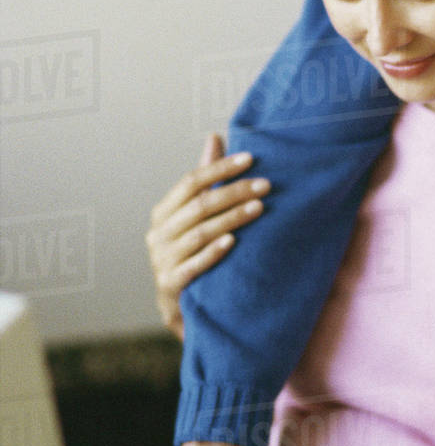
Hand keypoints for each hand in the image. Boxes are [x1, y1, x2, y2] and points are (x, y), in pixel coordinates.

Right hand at [146, 133, 269, 338]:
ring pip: (199, 233)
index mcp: (164, 212)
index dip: (220, 168)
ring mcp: (162, 260)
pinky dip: (212, 253)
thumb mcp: (196, 218)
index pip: (191, 182)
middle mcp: (159, 234)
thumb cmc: (193, 254)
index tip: (251, 158)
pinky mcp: (170, 286)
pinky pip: (193, 266)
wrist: (182, 309)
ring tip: (259, 208)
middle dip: (234, 192)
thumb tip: (214, 137)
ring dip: (231, 219)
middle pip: (199, 205)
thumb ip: (205, 182)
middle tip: (266, 185)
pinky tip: (233, 242)